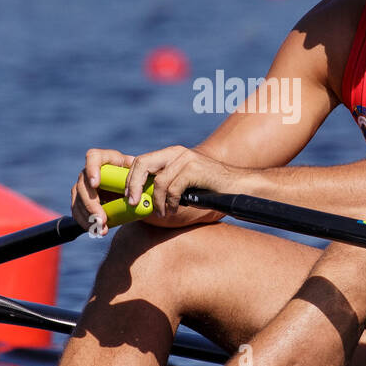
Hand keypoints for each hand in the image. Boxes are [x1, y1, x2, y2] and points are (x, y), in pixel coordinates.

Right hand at [70, 147, 135, 233]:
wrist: (131, 189)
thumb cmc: (137, 178)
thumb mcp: (141, 174)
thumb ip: (140, 177)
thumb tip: (142, 188)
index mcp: (106, 159)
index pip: (93, 157)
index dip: (92, 169)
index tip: (96, 184)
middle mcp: (90, 171)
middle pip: (84, 185)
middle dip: (91, 204)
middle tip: (102, 219)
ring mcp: (83, 186)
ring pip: (78, 200)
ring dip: (88, 217)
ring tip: (102, 229)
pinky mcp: (80, 200)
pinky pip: (77, 211)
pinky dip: (86, 223)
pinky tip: (96, 230)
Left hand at [126, 145, 240, 217]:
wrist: (237, 187)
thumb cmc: (209, 190)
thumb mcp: (181, 186)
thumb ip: (163, 186)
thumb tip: (139, 199)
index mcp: (171, 154)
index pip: (141, 161)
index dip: (130, 178)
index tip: (128, 196)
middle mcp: (177, 152)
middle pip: (142, 163)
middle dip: (133, 185)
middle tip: (132, 203)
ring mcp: (186, 158)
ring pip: (158, 181)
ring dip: (157, 202)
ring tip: (163, 213)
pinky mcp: (194, 168)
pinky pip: (173, 188)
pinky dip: (171, 202)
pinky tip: (175, 209)